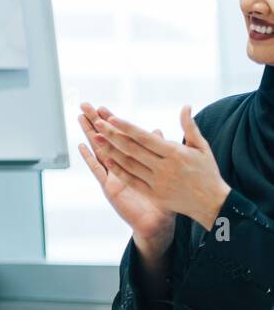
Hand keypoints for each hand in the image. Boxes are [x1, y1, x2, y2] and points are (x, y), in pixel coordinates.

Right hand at [78, 102, 175, 256]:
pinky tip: (81, 146)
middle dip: (95, 122)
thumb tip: (160, 131)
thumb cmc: (164, 199)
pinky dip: (90, 158)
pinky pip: (98, 170)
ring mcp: (112, 175)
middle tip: (85, 105)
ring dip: (89, 134)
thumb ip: (161, 152)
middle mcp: (120, 165)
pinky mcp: (110, 187)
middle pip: (105, 138)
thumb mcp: (166, 173)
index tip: (103, 107)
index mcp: (133, 160)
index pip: (120, 135)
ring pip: (98, 150)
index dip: (111, 121)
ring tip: (80, 118)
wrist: (157, 223)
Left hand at [90, 105, 229, 228]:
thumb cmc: (207, 172)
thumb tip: (185, 106)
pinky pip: (131, 180)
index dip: (127, 127)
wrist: (212, 203)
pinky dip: (118, 170)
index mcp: (175, 153)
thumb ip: (189, 127)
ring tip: (95, 138)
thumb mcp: (202, 147)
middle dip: (112, 135)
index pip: (145, 137)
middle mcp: (165, 168)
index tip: (111, 118)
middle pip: (132, 149)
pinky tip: (106, 159)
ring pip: (128, 164)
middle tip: (97, 123)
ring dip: (110, 151)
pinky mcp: (154, 195)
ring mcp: (158, 182)